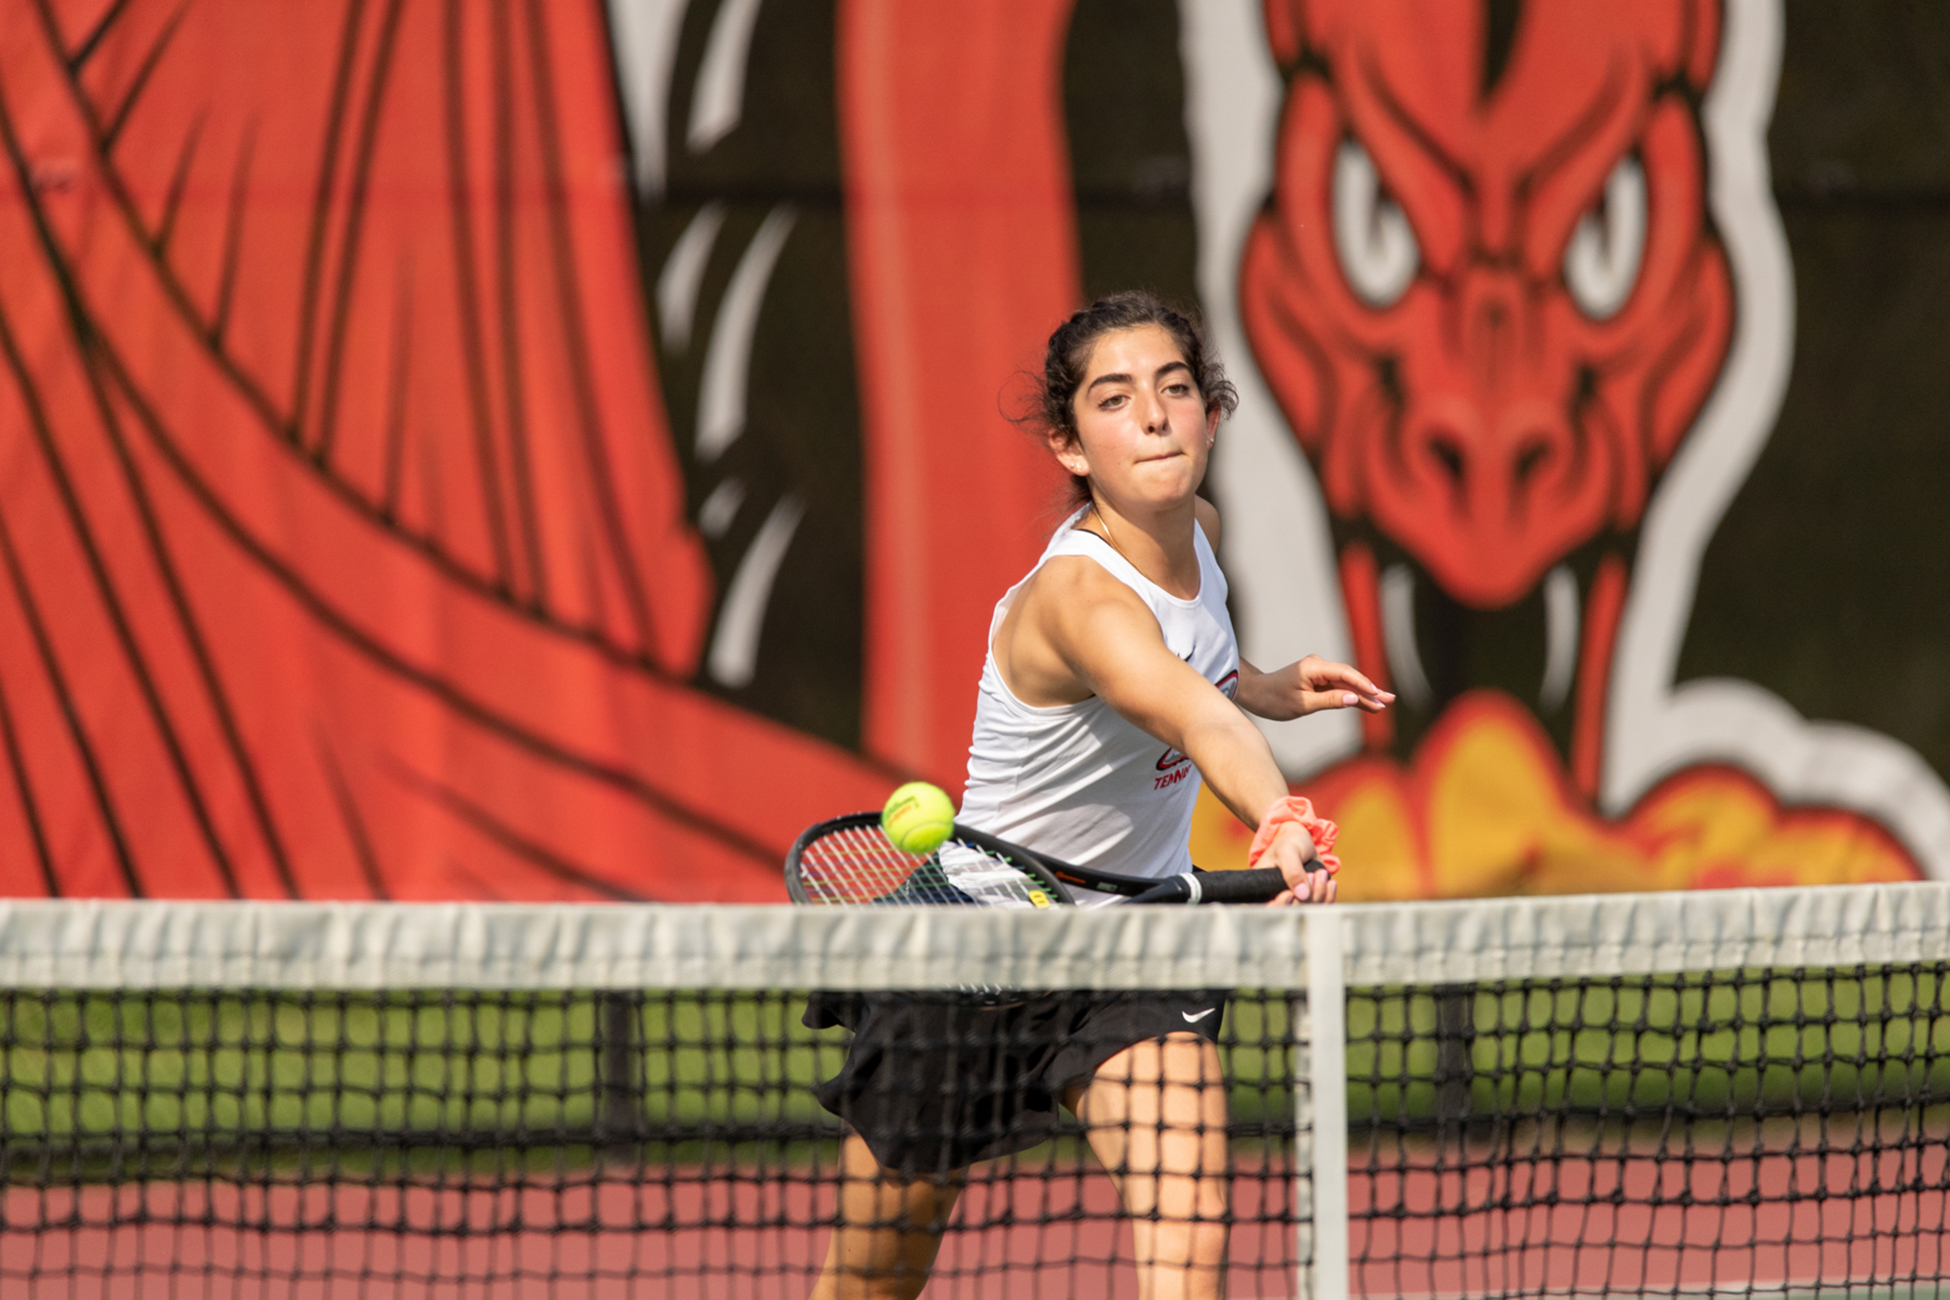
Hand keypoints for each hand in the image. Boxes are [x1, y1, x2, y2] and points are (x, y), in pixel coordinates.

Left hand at [1244, 654, 1392, 721]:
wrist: (1256, 694)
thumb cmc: (1274, 700)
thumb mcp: (1302, 704)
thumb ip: (1330, 700)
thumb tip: (1354, 698)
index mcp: (1313, 667)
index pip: (1344, 674)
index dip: (1363, 684)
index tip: (1377, 693)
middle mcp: (1318, 666)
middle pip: (1349, 678)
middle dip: (1369, 690)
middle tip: (1389, 700)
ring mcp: (1318, 672)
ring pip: (1345, 684)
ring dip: (1363, 695)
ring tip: (1383, 704)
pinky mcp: (1318, 680)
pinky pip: (1338, 688)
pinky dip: (1350, 697)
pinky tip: (1367, 704)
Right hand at [1262, 820, 1336, 905]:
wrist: (1301, 839)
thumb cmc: (1288, 842)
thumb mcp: (1287, 851)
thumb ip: (1292, 871)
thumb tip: (1302, 894)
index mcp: (1264, 888)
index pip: (1268, 908)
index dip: (1279, 905)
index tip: (1289, 894)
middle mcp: (1278, 897)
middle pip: (1292, 910)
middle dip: (1307, 895)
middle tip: (1312, 874)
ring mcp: (1295, 899)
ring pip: (1309, 908)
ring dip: (1320, 892)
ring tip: (1321, 873)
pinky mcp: (1310, 898)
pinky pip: (1321, 905)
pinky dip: (1329, 895)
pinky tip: (1329, 882)